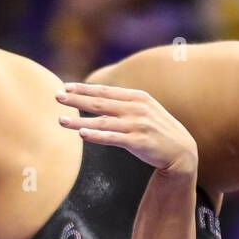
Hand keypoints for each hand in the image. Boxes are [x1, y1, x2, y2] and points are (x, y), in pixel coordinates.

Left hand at [57, 82, 197, 176]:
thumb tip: (100, 102)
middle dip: (77, 99)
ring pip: (102, 121)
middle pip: (100, 102)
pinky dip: (97, 136)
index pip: (105, 91)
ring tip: (61, 121)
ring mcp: (138, 124)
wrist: (182, 152)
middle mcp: (136, 108)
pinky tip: (83, 134)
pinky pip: (113, 138)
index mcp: (137, 97)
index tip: (65, 87)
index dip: (84, 89)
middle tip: (56, 97)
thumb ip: (124, 105)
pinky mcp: (139, 141)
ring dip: (80, 121)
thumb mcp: (144, 111)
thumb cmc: (158, 132)